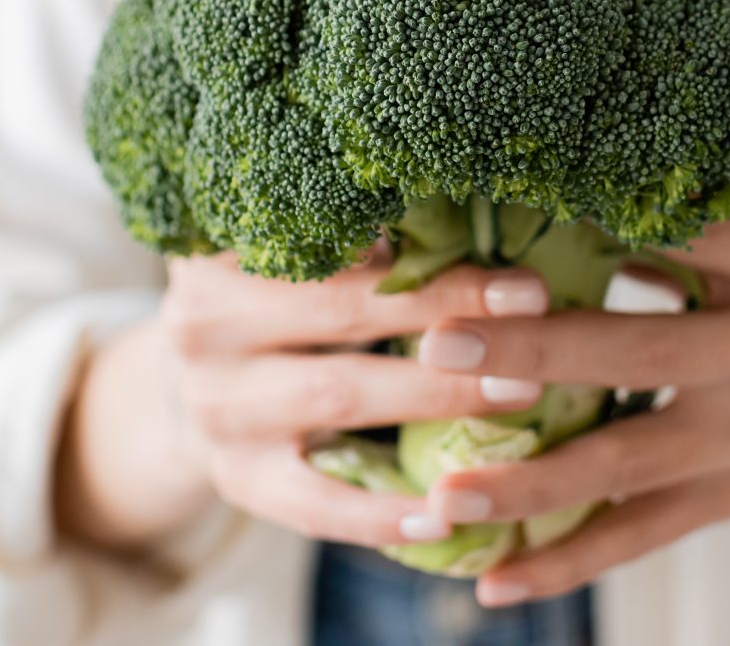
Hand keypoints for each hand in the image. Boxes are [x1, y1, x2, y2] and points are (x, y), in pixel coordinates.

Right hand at [57, 248, 553, 552]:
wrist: (195, 384)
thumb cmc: (276, 298)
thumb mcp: (291, 253)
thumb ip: (362, 236)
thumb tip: (488, 212)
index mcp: (226, 249)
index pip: (332, 238)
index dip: (424, 250)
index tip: (514, 269)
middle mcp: (205, 326)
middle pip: (341, 311)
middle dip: (447, 312)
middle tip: (535, 315)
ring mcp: (218, 408)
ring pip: (336, 397)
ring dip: (436, 394)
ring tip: (520, 393)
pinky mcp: (236, 478)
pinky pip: (313, 503)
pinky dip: (379, 513)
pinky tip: (444, 517)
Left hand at [411, 214, 729, 606]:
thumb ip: (684, 230)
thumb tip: (545, 200)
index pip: (689, 235)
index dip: (600, 223)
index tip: (509, 212)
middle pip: (643, 352)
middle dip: (536, 352)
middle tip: (440, 346)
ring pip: (631, 463)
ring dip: (532, 485)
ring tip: (445, 496)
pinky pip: (642, 536)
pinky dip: (567, 561)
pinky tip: (495, 581)